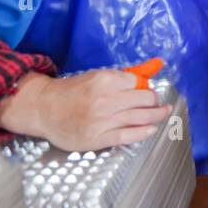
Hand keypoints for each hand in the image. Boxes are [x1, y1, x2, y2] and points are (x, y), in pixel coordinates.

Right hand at [0, 69, 170, 149]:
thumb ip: (122, 77)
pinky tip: (151, 129)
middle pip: (144, 100)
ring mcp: (102, 120)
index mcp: (105, 80)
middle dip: (154, 101)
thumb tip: (152, 69)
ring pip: (140, 118)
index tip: (150, 91)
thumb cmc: (70, 91)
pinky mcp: (98, 138)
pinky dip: (144, 132)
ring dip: (157, 116)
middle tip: (157, 103)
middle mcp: (106, 100)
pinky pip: (129, 136)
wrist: (43, 108)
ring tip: (163, 113)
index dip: (147, 87)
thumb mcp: (95, 76)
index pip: (139, 83)